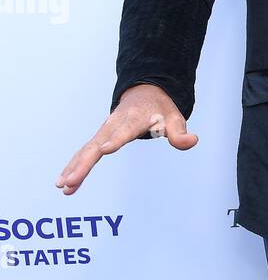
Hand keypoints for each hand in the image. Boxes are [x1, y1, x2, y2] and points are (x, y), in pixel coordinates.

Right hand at [56, 84, 197, 193]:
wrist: (144, 93)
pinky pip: (84, 153)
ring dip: (74, 168)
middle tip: (71, 181)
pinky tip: (64, 182)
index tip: (104, 151)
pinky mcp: (99, 138)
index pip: (123, 132)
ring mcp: (104, 132)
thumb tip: (192, 141)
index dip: (115, 141)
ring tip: (63, 186)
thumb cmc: (159, 108)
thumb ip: (180, 132)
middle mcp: (113, 126)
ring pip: (85, 151)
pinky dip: (73, 166)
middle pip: (96, 146)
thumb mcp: (174, 118)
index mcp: (133, 120)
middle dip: (83, 164)